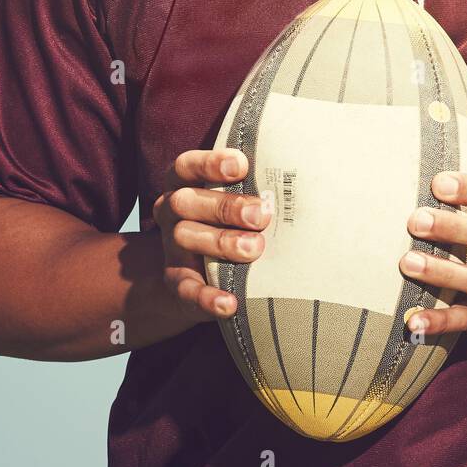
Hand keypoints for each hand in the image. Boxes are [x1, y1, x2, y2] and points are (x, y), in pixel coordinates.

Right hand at [153, 148, 269, 320]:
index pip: (186, 166)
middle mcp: (172, 213)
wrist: (196, 273)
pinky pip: (185, 290)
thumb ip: (251, 188)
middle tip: (262, 215)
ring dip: (221, 243)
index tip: (241, 166)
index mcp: (184, 184)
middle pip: (185, 201)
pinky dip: (207, 297)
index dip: (209, 163)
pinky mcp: (176, 283)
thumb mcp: (233, 199)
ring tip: (254, 249)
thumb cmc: (231, 221)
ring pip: (184, 237)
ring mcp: (172, 247)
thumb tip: (295, 182)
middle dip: (225, 206)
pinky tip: (229, 302)